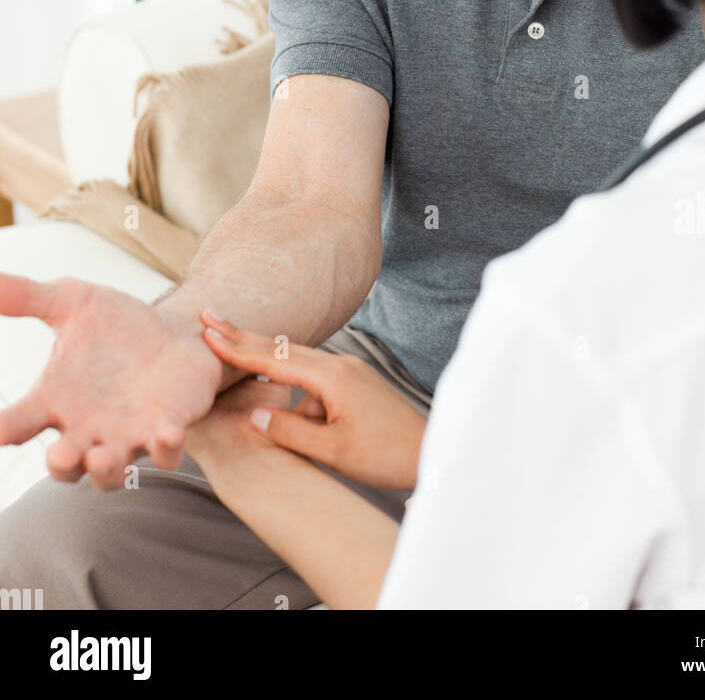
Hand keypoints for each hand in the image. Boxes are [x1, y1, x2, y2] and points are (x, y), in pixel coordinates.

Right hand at [0, 275, 223, 488]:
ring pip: (110, 473)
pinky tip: (166, 432)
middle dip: (61, 465)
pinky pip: (166, 452)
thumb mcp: (73, 303)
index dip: (6, 428)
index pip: (21, 421)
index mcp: (56, 400)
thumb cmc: (116, 326)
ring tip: (102, 458)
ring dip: (105, 471)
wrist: (173, 332)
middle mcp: (87, 429)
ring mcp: (128, 435)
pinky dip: (165, 448)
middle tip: (60, 457)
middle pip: (64, 466)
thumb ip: (28, 296)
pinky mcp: (167, 431)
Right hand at [200, 311, 426, 489]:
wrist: (428, 453)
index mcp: (333, 378)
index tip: (209, 333)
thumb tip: (255, 416)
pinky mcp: (354, 382)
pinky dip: (289, 379)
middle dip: (244, 335)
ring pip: (297, 364)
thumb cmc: (385, 455)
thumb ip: (292, 432)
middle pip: (282, 348)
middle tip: (209, 316)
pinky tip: (282, 399)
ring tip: (232, 350)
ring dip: (266, 359)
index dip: (239, 348)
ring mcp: (349, 371)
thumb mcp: (334, 450)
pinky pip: (312, 375)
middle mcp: (340, 365)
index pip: (276, 360)